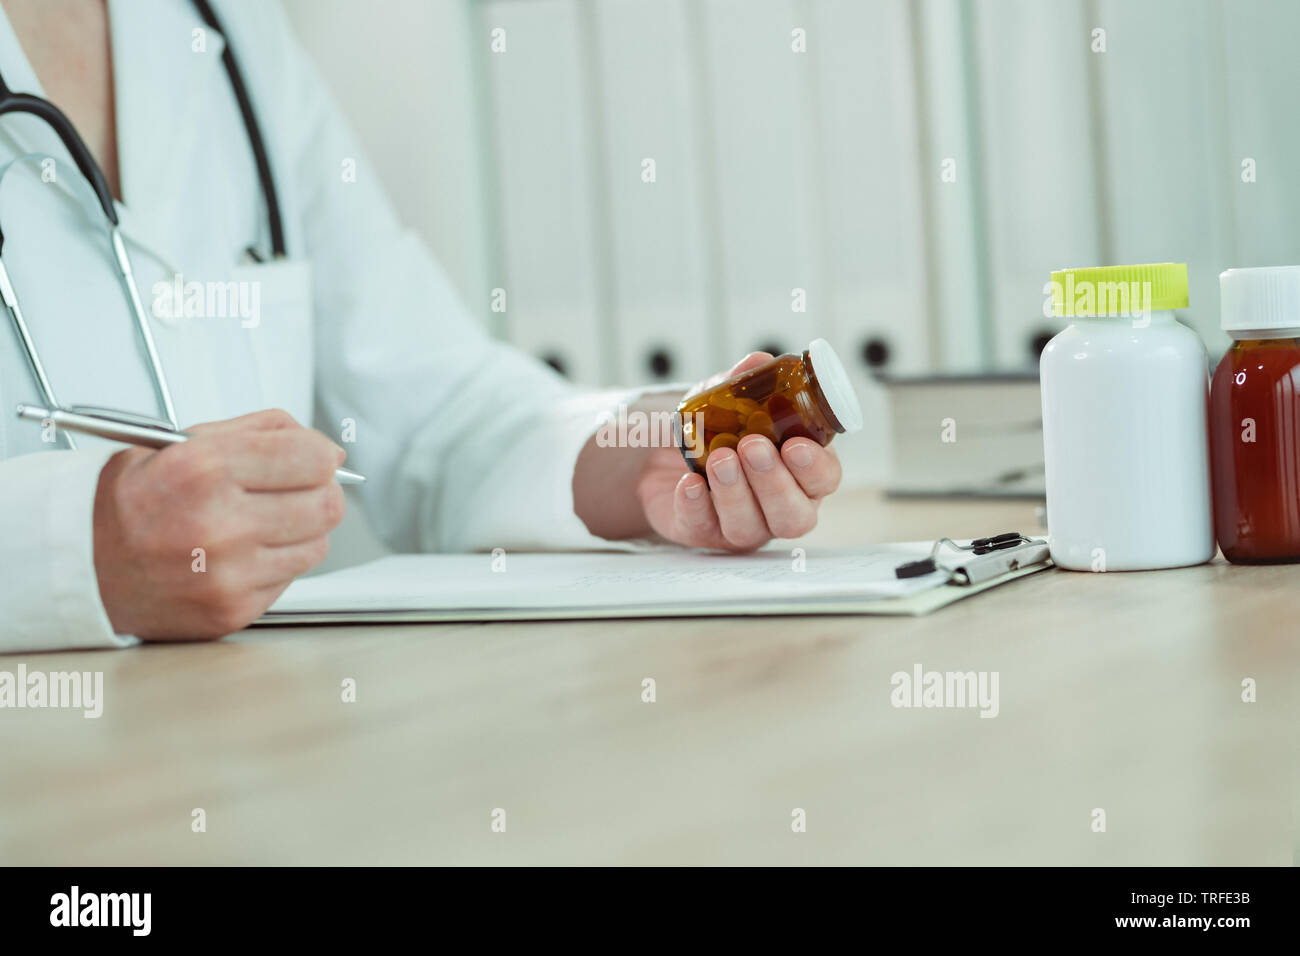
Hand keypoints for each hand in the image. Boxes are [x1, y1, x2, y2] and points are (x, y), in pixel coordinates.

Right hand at [92, 409, 347, 638]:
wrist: (83, 563)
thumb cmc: (134, 500)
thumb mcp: (183, 443)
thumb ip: (259, 432)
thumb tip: (326, 447)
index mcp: (204, 470)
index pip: (311, 459)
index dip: (320, 454)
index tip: (316, 457)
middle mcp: (218, 524)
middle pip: (326, 505)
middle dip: (319, 491)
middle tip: (297, 489)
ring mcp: (227, 574)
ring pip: (317, 545)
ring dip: (301, 530)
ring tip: (262, 521)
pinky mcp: (232, 610)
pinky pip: (290, 579)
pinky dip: (277, 563)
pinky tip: (242, 553)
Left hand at [636, 353, 842, 550]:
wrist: (664, 452)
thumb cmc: (714, 430)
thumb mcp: (726, 399)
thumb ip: (744, 384)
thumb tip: (759, 362)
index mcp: (799, 471)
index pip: (824, 479)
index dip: (815, 467)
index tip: (795, 446)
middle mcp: (779, 505)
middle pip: (795, 515)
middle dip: (775, 482)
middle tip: (752, 447)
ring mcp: (742, 524)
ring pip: (751, 528)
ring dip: (736, 492)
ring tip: (719, 458)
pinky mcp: (703, 533)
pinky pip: (703, 528)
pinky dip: (696, 505)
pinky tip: (690, 484)